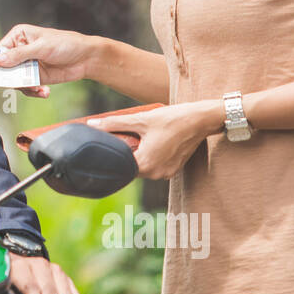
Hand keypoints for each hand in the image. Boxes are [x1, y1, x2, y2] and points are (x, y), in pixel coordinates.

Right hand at [0, 24, 101, 98]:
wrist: (87, 59)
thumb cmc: (67, 44)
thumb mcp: (42, 47)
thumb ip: (19, 54)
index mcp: (19, 36)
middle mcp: (20, 50)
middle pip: (4, 67)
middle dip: (10, 78)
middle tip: (17, 84)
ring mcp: (27, 64)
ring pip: (14, 80)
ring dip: (24, 87)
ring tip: (38, 88)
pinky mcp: (35, 77)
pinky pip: (26, 87)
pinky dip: (33, 91)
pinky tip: (44, 91)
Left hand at [87, 100, 219, 179]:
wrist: (201, 120)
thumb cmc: (172, 118)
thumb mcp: (140, 119)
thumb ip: (114, 123)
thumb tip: (92, 124)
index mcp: (145, 164)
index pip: (119, 165)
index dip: (110, 155)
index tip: (105, 146)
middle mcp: (156, 174)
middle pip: (130, 166)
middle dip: (125, 153)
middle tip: (120, 138)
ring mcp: (166, 173)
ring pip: (143, 166)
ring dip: (137, 154)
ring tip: (136, 138)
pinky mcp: (173, 169)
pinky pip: (155, 165)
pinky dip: (150, 155)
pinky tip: (150, 142)